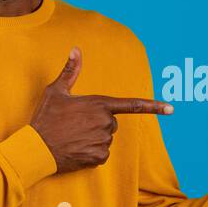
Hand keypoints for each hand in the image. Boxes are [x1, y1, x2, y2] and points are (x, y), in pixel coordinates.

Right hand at [30, 46, 173, 173]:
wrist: (36, 148)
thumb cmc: (45, 118)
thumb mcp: (56, 91)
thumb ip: (70, 71)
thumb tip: (75, 49)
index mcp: (99, 104)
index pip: (132, 105)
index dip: (153, 106)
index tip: (171, 109)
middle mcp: (105, 122)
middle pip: (111, 122)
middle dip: (98, 123)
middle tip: (76, 124)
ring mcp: (103, 141)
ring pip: (106, 138)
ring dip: (94, 138)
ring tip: (73, 137)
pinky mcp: (99, 157)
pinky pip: (101, 154)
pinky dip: (91, 153)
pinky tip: (76, 149)